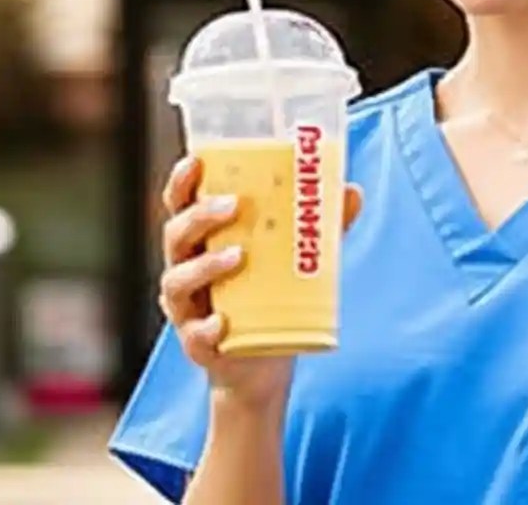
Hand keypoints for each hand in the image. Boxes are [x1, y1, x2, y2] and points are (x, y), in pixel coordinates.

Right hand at [157, 156, 362, 409]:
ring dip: (204, 266)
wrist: (261, 366)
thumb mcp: (294, 258)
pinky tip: (222, 323)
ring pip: (178, 282)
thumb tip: (351, 191)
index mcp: (202, 242)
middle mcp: (185, 270)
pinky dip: (205, 329)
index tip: (196, 160)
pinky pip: (194, 336)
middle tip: (234, 205)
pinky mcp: (198, 345)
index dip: (182, 182)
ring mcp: (188, 309)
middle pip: (176, 236)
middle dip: (199, 217)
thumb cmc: (270, 297)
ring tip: (239, 255)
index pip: (181, 205)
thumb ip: (320, 226)